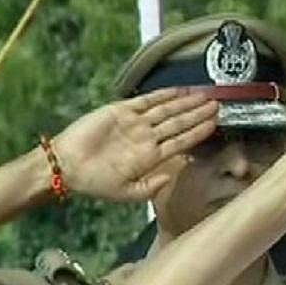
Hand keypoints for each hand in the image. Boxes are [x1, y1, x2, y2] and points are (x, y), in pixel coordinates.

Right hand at [54, 89, 217, 201]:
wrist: (67, 167)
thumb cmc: (95, 182)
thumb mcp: (127, 193)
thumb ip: (151, 186)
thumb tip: (171, 176)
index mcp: (151, 157)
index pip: (182, 141)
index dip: (199, 132)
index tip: (215, 124)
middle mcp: (146, 138)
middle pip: (179, 122)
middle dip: (199, 113)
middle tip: (218, 104)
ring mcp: (135, 123)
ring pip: (167, 110)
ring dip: (186, 103)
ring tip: (205, 95)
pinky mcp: (120, 110)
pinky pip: (146, 101)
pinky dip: (163, 95)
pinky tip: (179, 91)